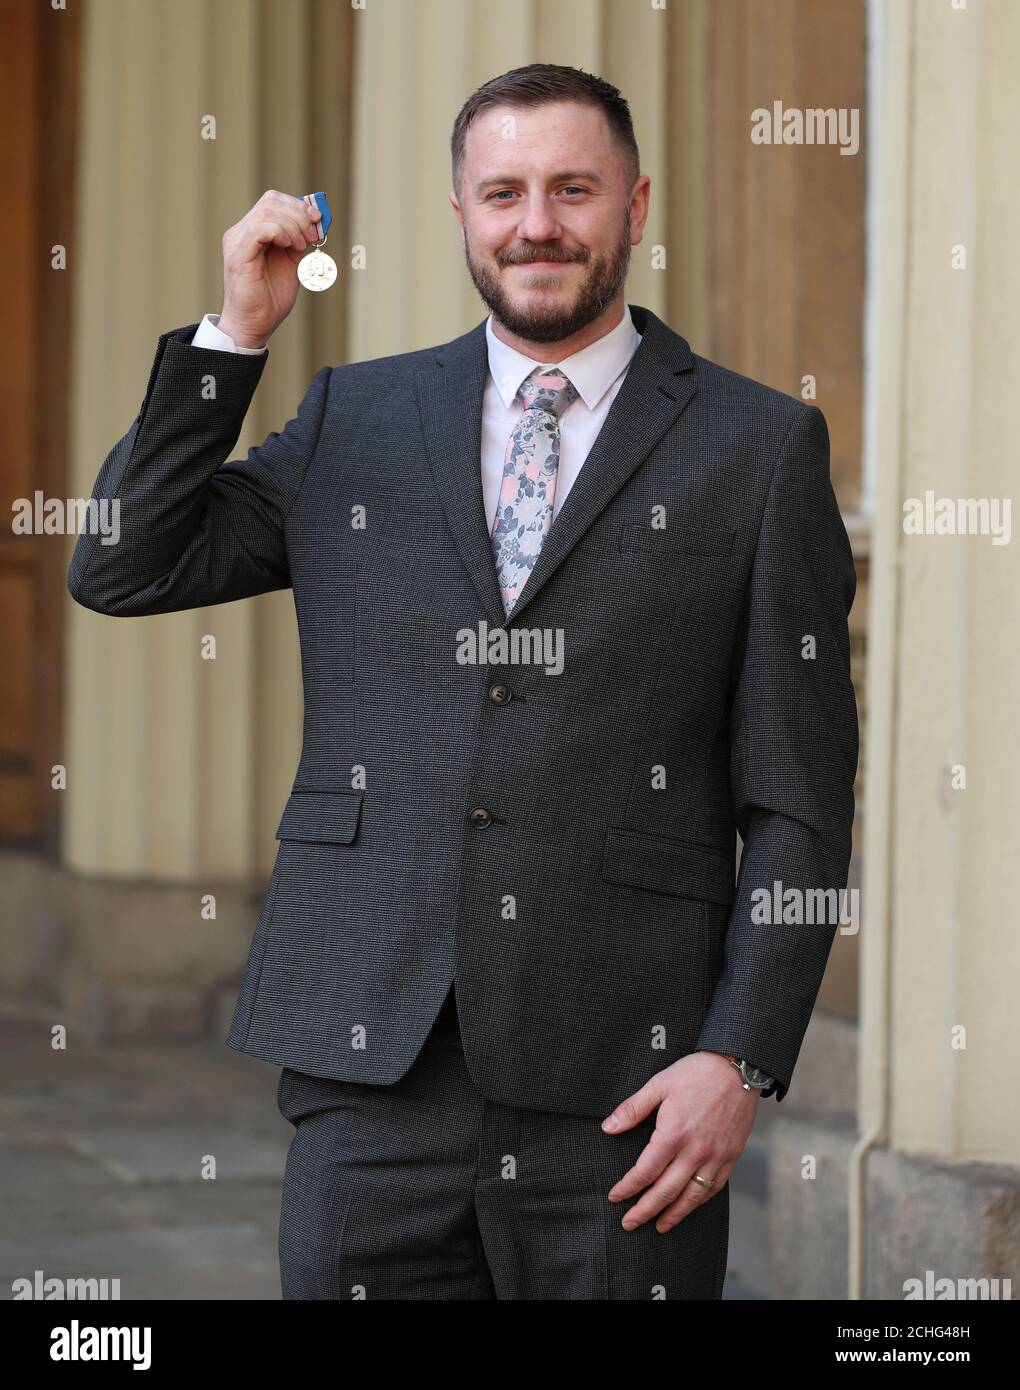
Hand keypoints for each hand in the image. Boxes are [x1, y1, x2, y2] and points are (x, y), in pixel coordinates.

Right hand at [217, 189, 322, 346]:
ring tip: (301, 246)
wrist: (255, 325)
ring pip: (266, 212)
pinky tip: (290, 246)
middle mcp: (241, 232)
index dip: (299, 205)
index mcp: (252, 231)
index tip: (318, 220)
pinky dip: (280, 232)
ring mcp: (237, 243)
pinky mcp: (239, 256)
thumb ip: (300, 241)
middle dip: (299, 214)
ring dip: (293, 225)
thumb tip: (315, 221)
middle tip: (313, 235)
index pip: (273, 201)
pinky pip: (259, 229)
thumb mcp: (292, 263)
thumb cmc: (271, 298)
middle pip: (271, 201)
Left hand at [602, 1050, 758, 1233]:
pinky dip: (699, 1202)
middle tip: (629, 1224)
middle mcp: (695, 1151)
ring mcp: (715, 1157)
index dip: (628, 1188)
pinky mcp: (731, 1157)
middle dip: (645, 1211)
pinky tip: (688, 1206)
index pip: (645, 1172)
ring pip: (691, 1197)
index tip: (616, 1197)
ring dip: (673, 1215)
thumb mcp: (659, 1084)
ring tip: (658, 1226)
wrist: (737, 1068)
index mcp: (673, 1133)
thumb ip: (632, 1109)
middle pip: (665, 1192)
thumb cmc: (696, 1073)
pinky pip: (714, 1188)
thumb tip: (608, 1128)